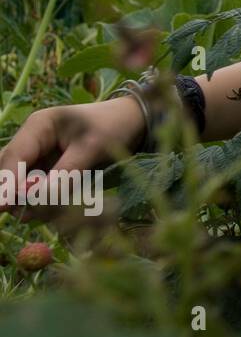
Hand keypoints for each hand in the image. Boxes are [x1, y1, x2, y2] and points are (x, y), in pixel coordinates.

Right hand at [0, 99, 146, 221]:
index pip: (14, 157)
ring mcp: (37, 155)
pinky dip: (42, 200)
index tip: (1, 206)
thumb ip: (66, 174)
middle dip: (16, 194)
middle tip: (28, 214)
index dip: (5, 183)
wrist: (131, 122)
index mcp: (39, 126)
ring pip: (20, 183)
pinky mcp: (46, 168)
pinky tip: (53, 209)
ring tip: (46, 213)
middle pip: (10, 171)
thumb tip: (39, 200)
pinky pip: (36, 188)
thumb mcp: (93, 148)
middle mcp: (31, 140)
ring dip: (29, 200)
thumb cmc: (113, 127)